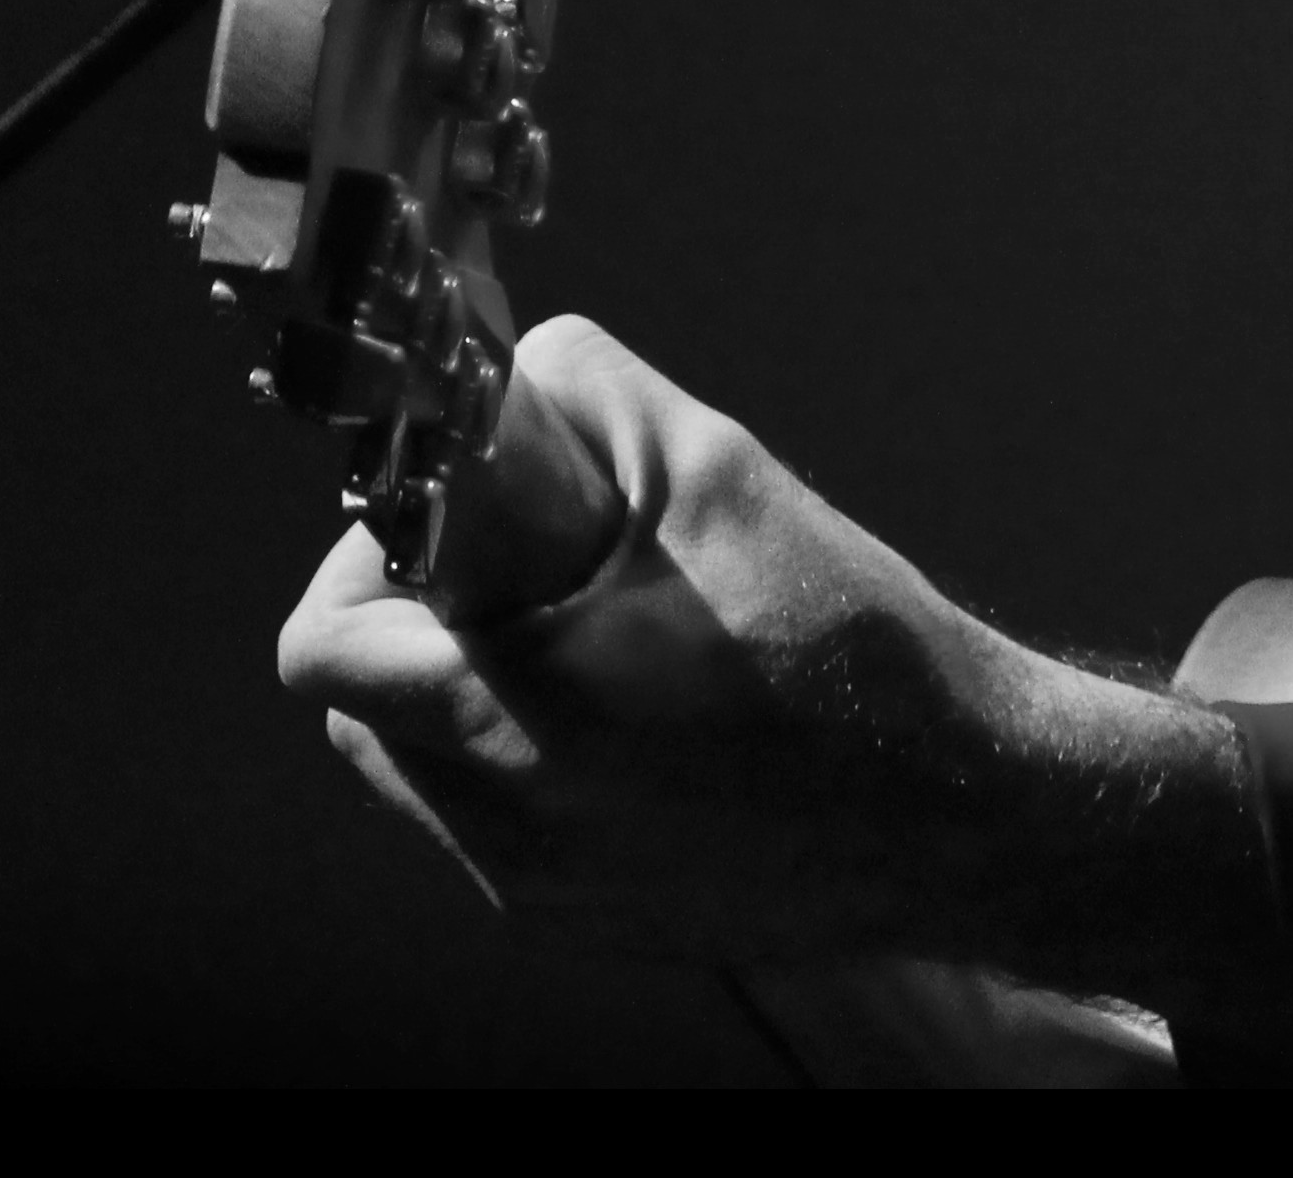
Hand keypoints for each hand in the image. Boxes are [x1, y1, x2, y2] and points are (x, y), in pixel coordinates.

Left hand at [276, 314, 1277, 1004]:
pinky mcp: (598, 926)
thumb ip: (584, 392)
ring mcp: (548, 892)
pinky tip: (649, 718)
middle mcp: (506, 828)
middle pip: (363, 714)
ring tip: (600, 645)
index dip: (363, 562)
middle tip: (524, 574)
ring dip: (472, 698)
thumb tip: (513, 367)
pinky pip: (508, 829)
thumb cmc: (851, 648)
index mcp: (509, 716)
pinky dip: (537, 763)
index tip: (446, 526)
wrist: (971, 810)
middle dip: (417, 627)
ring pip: (430, 777)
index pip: (321, 650)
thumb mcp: (717, 467)